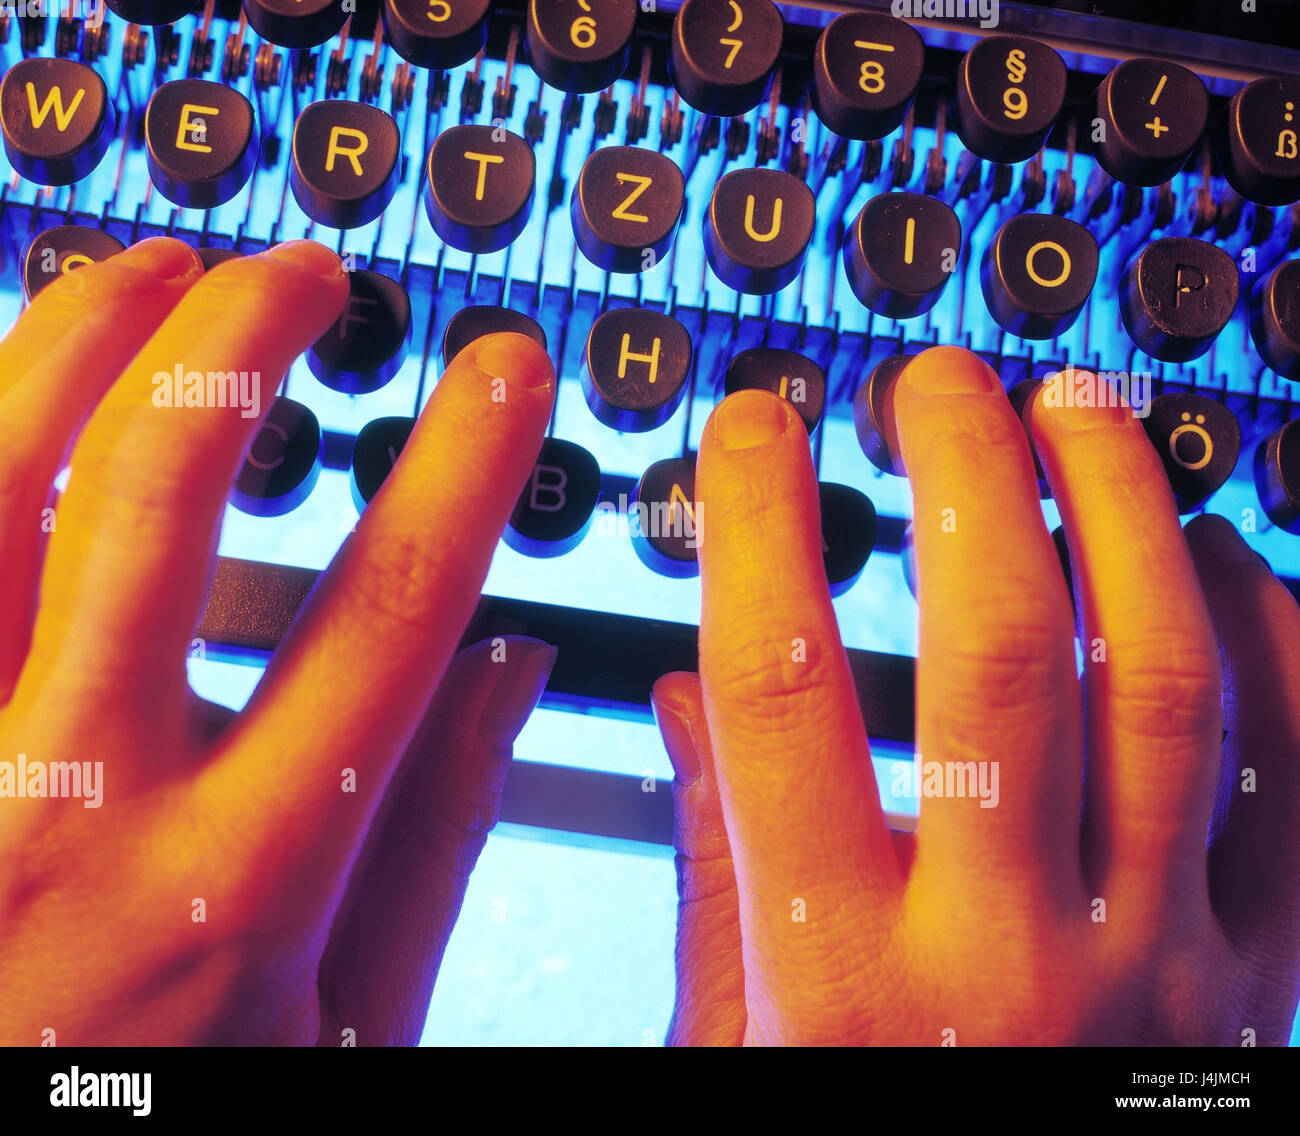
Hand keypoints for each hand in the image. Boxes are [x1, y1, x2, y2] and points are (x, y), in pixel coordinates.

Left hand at [0, 238, 556, 1044]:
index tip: (496, 370)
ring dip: (79, 341)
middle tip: (306, 275)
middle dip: (246, 341)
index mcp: (241, 870)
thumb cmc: (170, 1102)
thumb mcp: (348, 1010)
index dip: (461, 462)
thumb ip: (438, 833)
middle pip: (163, 491)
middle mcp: (77, 799)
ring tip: (154, 272)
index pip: (387, 608)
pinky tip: (20, 383)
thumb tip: (513, 664)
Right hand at [653, 346, 1299, 1045]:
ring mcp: (1158, 962)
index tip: (758, 427)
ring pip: (1175, 686)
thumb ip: (712, 870)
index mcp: (844, 976)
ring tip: (1082, 411)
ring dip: (1129, 514)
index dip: (764, 528)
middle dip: (969, 478)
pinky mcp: (1262, 978)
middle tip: (937, 384)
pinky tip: (1220, 557)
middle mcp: (1011, 955)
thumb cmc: (861, 1133)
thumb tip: (684, 703)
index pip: (783, 695)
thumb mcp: (740, 1042)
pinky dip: (1278, 635)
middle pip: (1005, 655)